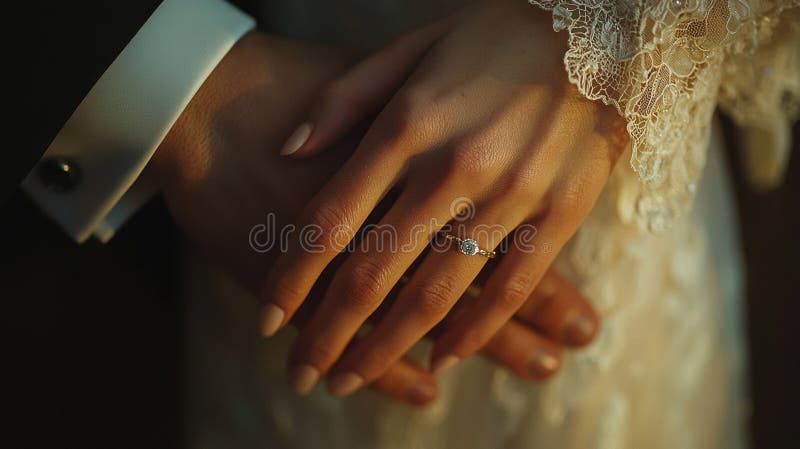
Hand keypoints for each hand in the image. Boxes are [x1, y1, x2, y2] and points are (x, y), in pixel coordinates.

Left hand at [261, 0, 626, 396]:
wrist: (601, 28)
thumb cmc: (493, 36)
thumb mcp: (411, 47)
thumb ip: (345, 98)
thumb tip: (288, 147)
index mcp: (408, 123)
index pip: (330, 220)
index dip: (291, 278)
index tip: (267, 320)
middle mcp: (454, 165)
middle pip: (373, 272)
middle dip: (329, 333)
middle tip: (304, 374)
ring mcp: (511, 194)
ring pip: (437, 293)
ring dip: (388, 346)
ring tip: (354, 378)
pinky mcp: (562, 212)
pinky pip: (512, 287)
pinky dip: (474, 332)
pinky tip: (442, 358)